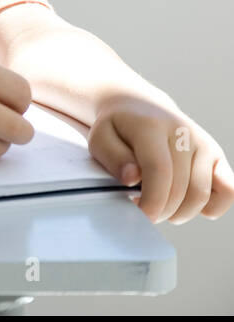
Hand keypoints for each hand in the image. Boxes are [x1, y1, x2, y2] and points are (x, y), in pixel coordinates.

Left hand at [88, 94, 233, 222]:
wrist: (140, 106)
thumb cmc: (119, 128)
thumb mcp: (101, 137)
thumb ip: (112, 157)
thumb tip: (132, 178)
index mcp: (152, 126)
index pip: (159, 170)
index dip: (151, 201)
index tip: (140, 215)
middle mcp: (184, 133)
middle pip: (180, 188)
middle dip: (160, 210)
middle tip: (143, 209)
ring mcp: (204, 144)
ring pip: (201, 195)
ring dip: (179, 213)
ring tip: (160, 206)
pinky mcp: (217, 156)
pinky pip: (228, 192)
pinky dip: (211, 207)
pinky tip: (187, 204)